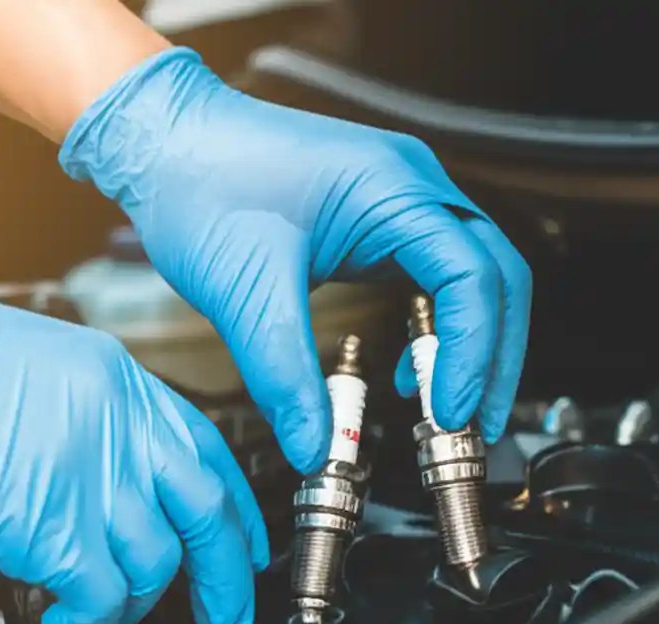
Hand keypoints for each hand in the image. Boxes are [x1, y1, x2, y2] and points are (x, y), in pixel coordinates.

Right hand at [0, 235, 268, 623]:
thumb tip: (89, 474)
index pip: (205, 449)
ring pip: (158, 562)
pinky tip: (67, 616)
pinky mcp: (49, 525)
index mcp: (115, 379)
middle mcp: (116, 425)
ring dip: (139, 602)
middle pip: (207, 511)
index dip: (235, 507)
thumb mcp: (27, 364)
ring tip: (105, 611)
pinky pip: (104, 593)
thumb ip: (78, 418)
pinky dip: (94, 620)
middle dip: (227, 576)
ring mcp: (89, 474)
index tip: (243, 544)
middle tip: (230, 613)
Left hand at [59, 48, 531, 473]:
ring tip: (451, 410)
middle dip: (493, 356)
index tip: (451, 411)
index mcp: (392, 187)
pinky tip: (410, 372)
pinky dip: (438, 329)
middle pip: (495, 276)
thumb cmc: (199, 182)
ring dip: (471, 345)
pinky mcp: (379, 221)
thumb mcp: (243, 290)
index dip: (472, 350)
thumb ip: (284, 375)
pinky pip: (435, 277)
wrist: (163, 139)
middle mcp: (411, 186)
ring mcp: (399, 201)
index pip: (472, 275)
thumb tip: (315, 448)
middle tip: (476, 425)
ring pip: (472, 278)